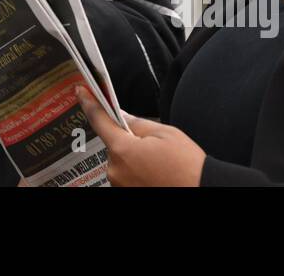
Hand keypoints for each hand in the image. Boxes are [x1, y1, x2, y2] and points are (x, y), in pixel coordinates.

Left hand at [75, 86, 204, 185]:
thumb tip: (121, 116)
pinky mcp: (125, 193)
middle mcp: (115, 170)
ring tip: (159, 163)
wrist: (202, 190)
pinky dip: (136, 170)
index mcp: (123, 150)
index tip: (81, 90)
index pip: (99, 120)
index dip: (89, 102)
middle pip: (113, 144)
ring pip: (120, 161)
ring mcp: (119, 185)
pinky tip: (155, 172)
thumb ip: (138, 123)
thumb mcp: (165, 134)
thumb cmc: (187, 166)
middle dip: (127, 139)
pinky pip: (125, 175)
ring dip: (132, 157)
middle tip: (152, 144)